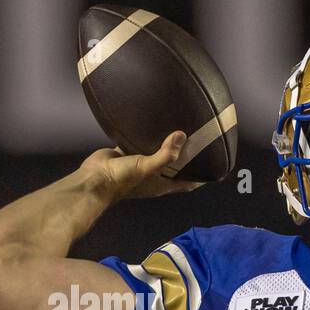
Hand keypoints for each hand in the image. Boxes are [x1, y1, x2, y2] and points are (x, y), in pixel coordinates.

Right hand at [80, 131, 203, 200]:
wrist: (95, 178)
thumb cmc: (124, 179)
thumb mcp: (148, 167)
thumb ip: (166, 154)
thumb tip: (182, 136)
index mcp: (164, 184)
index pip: (188, 182)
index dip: (202, 176)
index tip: (214, 166)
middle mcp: (155, 176)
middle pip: (176, 167)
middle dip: (187, 157)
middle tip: (199, 140)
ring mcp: (141, 165)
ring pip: (159, 154)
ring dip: (167, 145)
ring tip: (179, 128)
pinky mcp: (128, 155)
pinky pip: (141, 145)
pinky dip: (147, 137)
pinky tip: (153, 124)